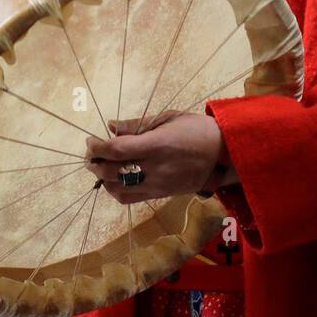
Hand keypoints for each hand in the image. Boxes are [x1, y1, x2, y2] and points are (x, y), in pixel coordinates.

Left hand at [85, 112, 230, 203]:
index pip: (116, 150)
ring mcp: (157, 184)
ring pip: (117, 189)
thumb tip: (111, 126)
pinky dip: (116, 190)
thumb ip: (138, 124)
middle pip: (112, 171)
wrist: (225, 155)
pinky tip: (116, 179)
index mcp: (157, 145)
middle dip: (95, 163)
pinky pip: (129, 198)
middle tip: (91, 153)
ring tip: (102, 166)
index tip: (91, 141)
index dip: (98, 147)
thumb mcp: (170, 118)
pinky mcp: (160, 194)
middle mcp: (155, 168)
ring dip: (103, 178)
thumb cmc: (198, 130)